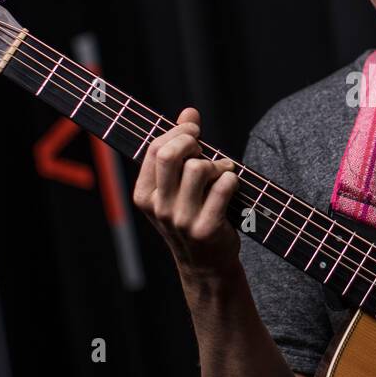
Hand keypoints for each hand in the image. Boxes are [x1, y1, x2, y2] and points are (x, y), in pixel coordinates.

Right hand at [132, 107, 241, 280]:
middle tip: (204, 148)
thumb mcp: (176, 187)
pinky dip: (231, 177)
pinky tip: (231, 183)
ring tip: (222, 172)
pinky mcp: (206, 228)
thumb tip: (189, 111)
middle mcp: (159, 207)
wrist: (206, 265)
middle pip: (171, 154)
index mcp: (144, 195)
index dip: (177, 131)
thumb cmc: (192, 216)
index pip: (154, 148)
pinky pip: (223, 186)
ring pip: (199, 168)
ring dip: (217, 163)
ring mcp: (181, 220)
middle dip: (192, 141)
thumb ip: (179, 149)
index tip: (193, 127)